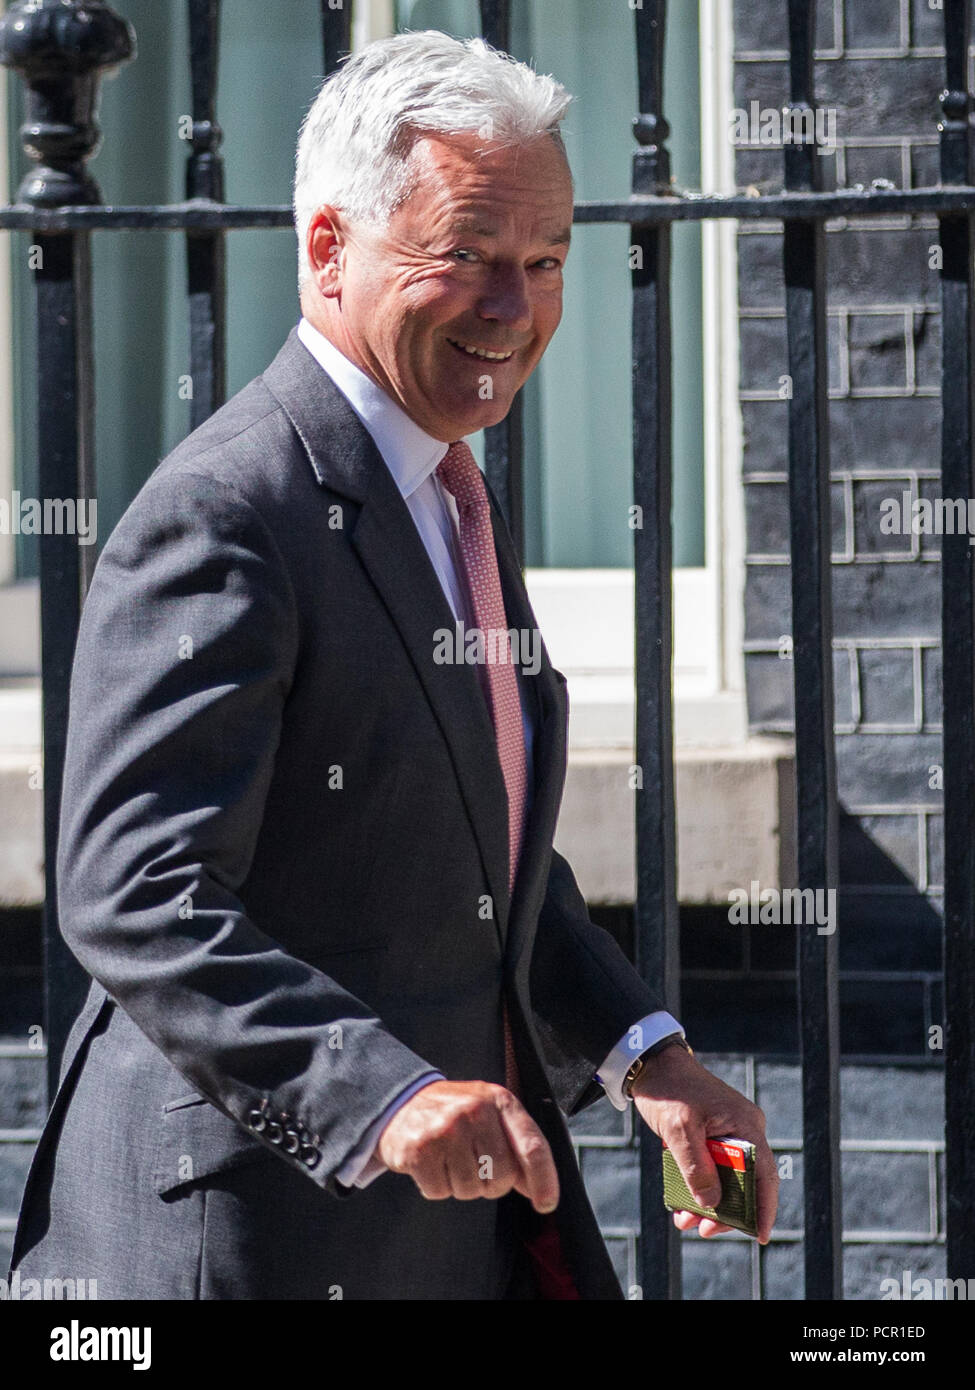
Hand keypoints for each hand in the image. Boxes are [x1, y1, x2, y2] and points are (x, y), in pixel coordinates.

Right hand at [376, 1080, 559, 1213]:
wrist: (401, 1101)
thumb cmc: (453, 1112)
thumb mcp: (489, 1114)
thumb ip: (515, 1146)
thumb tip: (535, 1188)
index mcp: (499, 1101)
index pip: (532, 1146)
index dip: (544, 1179)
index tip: (546, 1203)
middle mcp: (475, 1112)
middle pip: (502, 1177)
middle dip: (491, 1184)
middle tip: (474, 1166)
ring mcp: (446, 1130)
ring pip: (471, 1190)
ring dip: (461, 1185)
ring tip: (449, 1160)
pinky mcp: (420, 1150)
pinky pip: (441, 1192)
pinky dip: (437, 1187)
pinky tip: (432, 1164)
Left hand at [630, 1043, 778, 1243]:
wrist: (651, 1064)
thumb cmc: (668, 1089)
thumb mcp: (679, 1129)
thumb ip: (695, 1167)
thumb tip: (711, 1203)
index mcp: (746, 1125)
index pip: (765, 1175)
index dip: (765, 1208)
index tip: (760, 1236)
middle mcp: (745, 1131)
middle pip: (746, 1183)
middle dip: (726, 1211)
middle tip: (703, 1230)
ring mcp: (730, 1134)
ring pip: (728, 1180)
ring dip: (708, 1203)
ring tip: (685, 1220)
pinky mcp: (713, 1137)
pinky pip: (713, 1169)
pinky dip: (699, 1186)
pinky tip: (682, 1203)